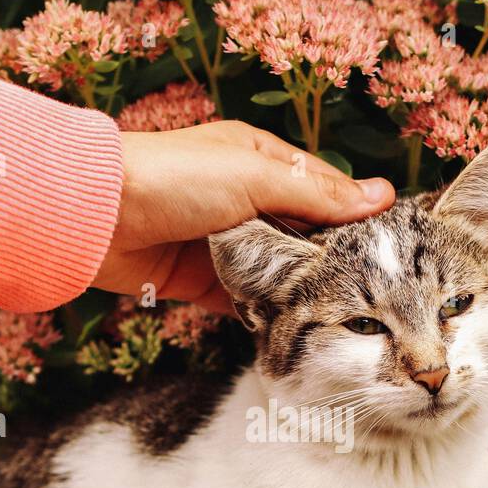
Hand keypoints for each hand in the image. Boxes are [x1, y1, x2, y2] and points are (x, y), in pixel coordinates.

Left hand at [93, 121, 395, 315]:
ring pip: (279, 270)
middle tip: (373, 291)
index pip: (323, 189)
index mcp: (261, 161)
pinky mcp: (204, 281)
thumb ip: (317, 194)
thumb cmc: (173, 177)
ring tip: (340, 314)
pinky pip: (246, 299)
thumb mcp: (255, 176)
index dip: (355, 216)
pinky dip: (266, 311)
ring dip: (300, 289)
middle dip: (330, 260)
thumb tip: (380, 196)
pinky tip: (295, 326)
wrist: (96, 217)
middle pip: (304, 234)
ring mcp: (226, 243)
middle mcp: (246, 200)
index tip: (390, 246)